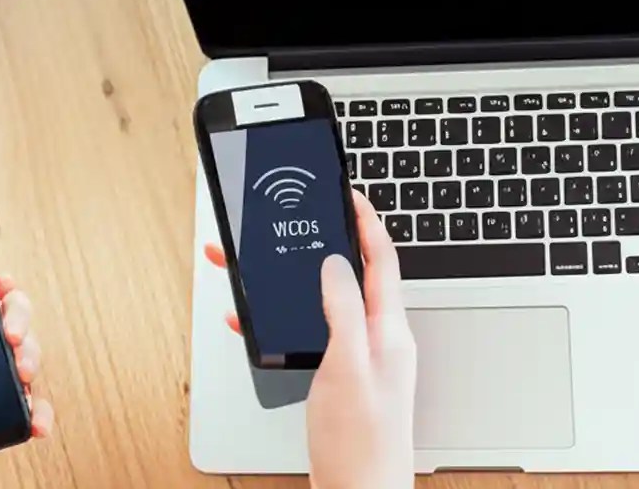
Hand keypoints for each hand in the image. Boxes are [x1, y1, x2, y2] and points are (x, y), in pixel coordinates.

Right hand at [204, 191, 416, 488]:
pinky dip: (282, 322)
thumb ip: (343, 311)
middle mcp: (376, 339)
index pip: (381, 259)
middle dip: (315, 244)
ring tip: (252, 268)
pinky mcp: (339, 378)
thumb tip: (336, 263)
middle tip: (288, 222)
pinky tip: (254, 322)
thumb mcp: (349, 368)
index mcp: (387, 330)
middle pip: (346, 275)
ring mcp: (358, 358)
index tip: (348, 193)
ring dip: (289, 283)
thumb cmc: (362, 446)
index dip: (366, 221)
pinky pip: (310, 334)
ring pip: (321, 303)